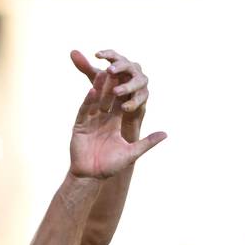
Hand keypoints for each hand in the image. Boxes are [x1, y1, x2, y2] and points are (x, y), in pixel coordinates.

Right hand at [68, 51, 164, 179]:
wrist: (90, 176)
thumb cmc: (110, 167)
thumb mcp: (132, 154)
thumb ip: (147, 143)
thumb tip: (165, 134)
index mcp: (114, 124)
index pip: (121, 104)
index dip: (125, 92)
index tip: (132, 78)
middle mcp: (102, 119)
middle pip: (107, 98)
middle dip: (111, 85)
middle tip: (116, 68)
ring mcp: (90, 121)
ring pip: (95, 101)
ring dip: (99, 88)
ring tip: (103, 73)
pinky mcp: (79, 126)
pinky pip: (84, 111)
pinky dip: (88, 101)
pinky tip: (92, 91)